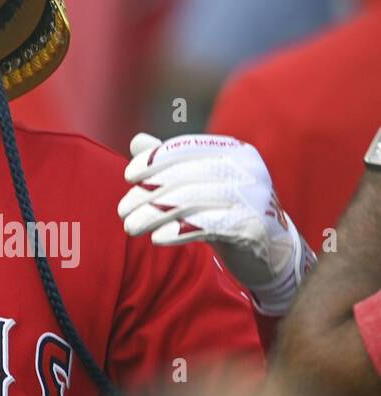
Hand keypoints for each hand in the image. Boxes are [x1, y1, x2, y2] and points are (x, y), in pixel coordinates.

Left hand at [119, 133, 313, 315]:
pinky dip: (176, 231)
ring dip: (153, 214)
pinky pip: (205, 225)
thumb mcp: (201, 184)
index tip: (128, 176)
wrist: (272, 254)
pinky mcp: (253, 227)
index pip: (186, 148)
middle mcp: (249, 170)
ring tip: (131, 226)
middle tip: (123, 210)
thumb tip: (137, 141)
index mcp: (236, 152)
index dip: (154, 160)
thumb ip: (172, 162)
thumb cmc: (229, 212)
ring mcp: (255, 198)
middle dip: (147, 193)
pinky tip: (156, 238)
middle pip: (184, 176)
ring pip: (189, 201)